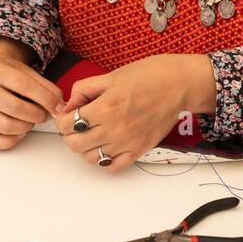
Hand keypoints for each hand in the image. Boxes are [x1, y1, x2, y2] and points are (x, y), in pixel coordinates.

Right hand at [0, 37, 63, 150]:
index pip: (25, 86)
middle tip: (44, 115)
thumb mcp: (28, 72)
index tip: (58, 106)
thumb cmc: (10, 75)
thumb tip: (60, 105)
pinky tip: (19, 131)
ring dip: (26, 127)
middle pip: (16, 108)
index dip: (46, 98)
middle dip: (37, 115)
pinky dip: (10, 141)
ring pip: (6, 126)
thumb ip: (46, 87)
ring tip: (31, 120)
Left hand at [53, 54, 214, 171]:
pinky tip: (108, 145)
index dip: (63, 118)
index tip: (68, 114)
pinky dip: (105, 159)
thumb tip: (69, 104)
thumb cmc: (149, 75)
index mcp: (106, 107)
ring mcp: (127, 142)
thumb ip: (84, 90)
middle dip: (71, 133)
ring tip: (93, 134)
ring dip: (86, 147)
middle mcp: (115, 129)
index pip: (67, 124)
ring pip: (91, 158)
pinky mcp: (139, 150)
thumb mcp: (110, 75)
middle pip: (74, 144)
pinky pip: (113, 166)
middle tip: (78, 123)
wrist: (179, 85)